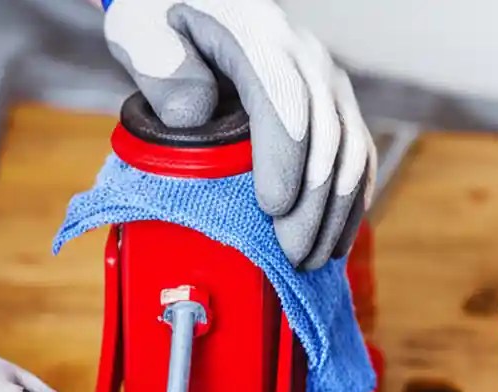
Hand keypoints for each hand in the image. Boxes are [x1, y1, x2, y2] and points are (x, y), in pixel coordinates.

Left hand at [103, 0, 376, 269]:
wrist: (193, 3)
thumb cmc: (159, 20)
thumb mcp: (141, 33)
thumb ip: (163, 71)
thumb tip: (194, 117)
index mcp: (257, 34)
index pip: (284, 98)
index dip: (285, 157)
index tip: (272, 208)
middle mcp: (304, 55)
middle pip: (326, 134)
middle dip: (313, 203)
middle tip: (291, 255)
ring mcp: (325, 80)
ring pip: (350, 150)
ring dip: (336, 211)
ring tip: (311, 259)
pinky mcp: (333, 105)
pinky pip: (356, 156)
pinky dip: (351, 201)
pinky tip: (335, 239)